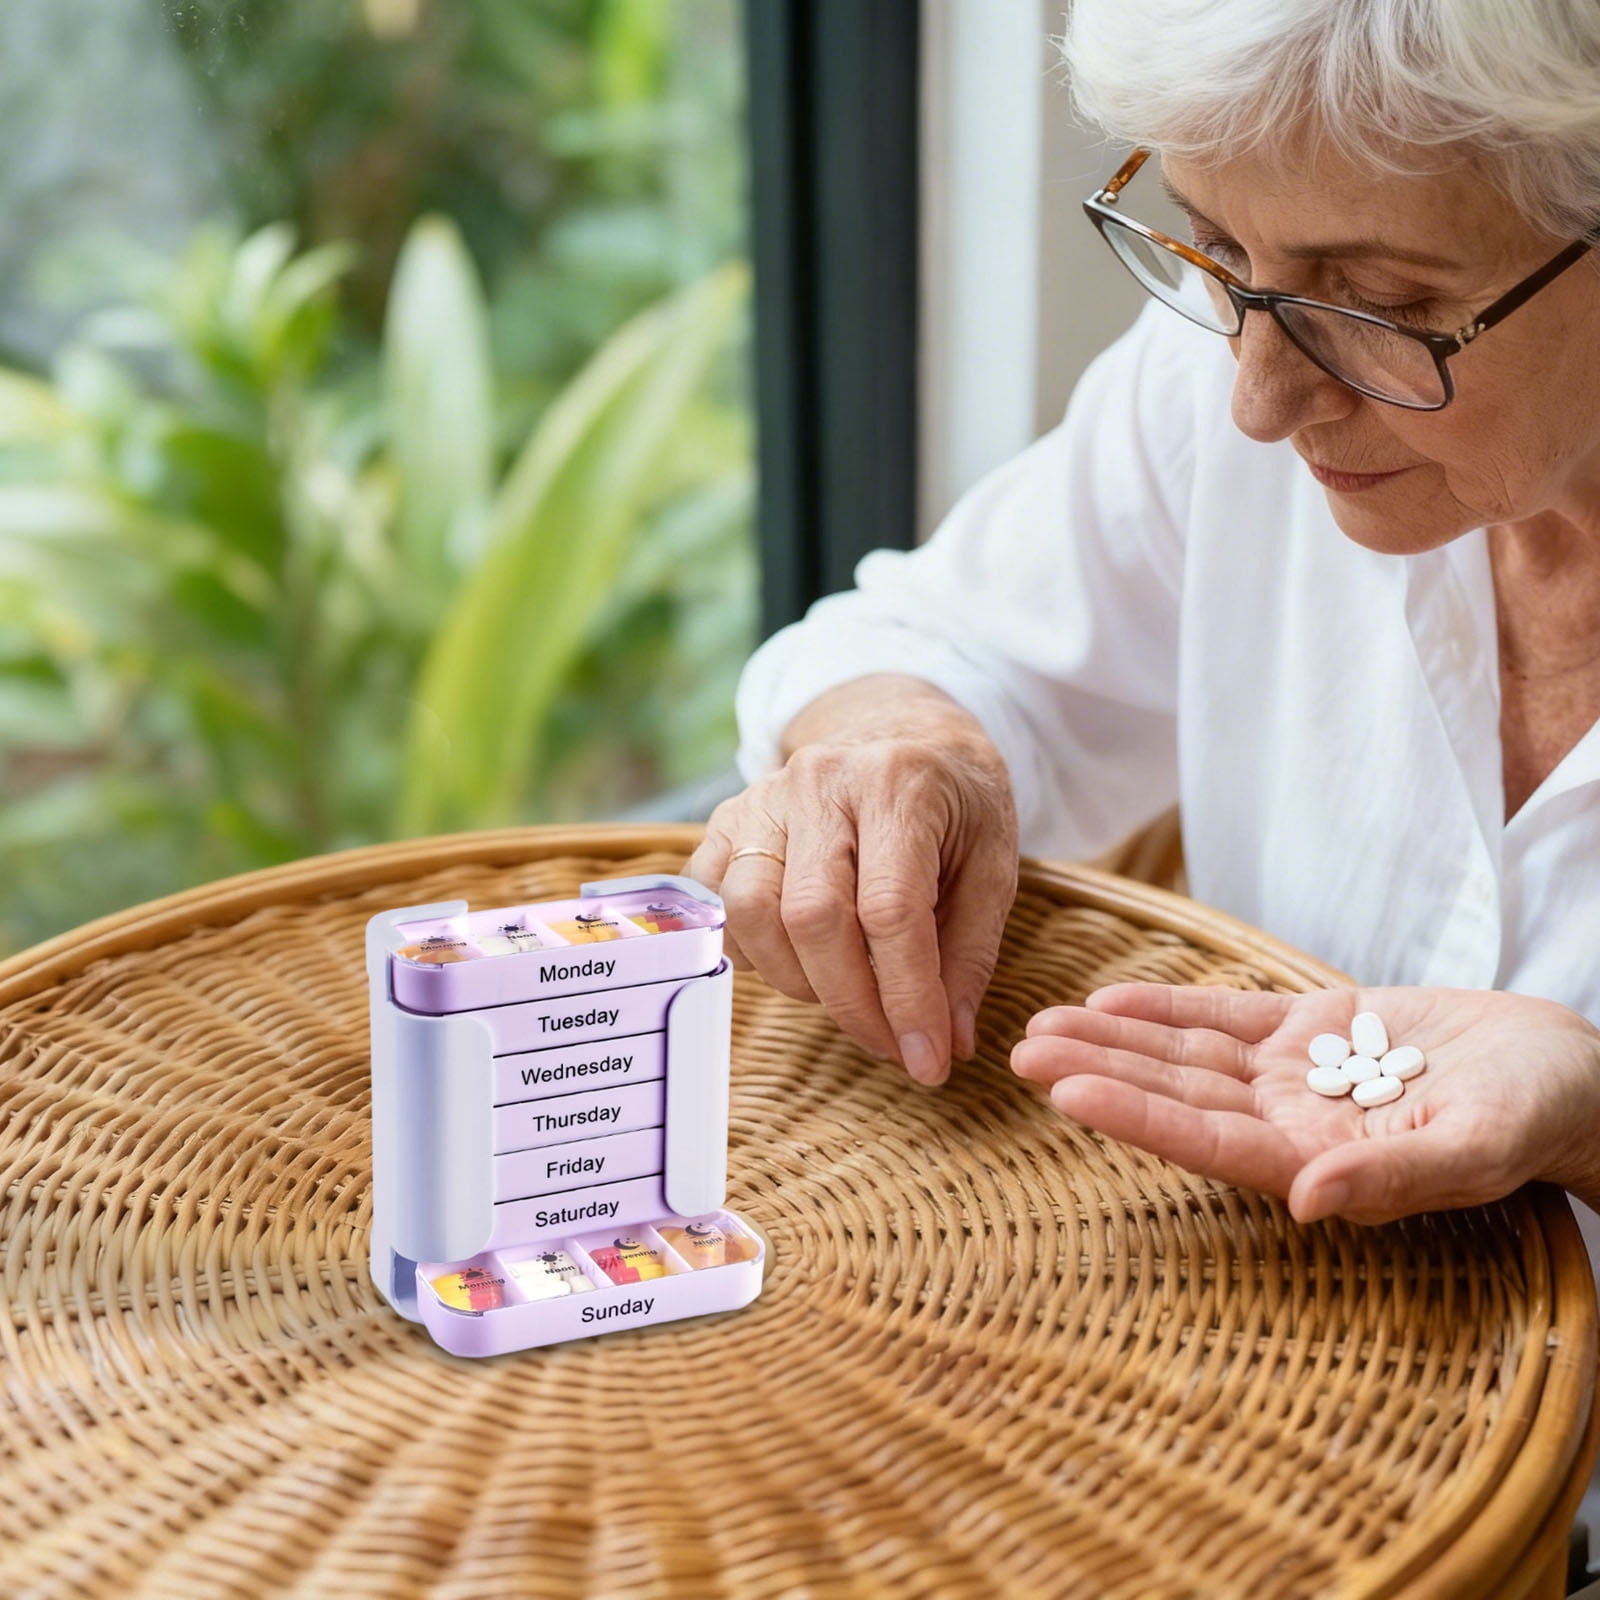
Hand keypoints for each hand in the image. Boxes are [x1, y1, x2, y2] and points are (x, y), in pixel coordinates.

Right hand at [685, 676, 1017, 1084]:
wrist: (901, 733)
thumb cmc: (954, 805)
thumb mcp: (993, 865)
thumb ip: (971, 954)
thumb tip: (948, 1044)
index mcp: (899, 784)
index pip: (890, 910)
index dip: (907, 997)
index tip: (929, 1061)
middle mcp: (820, 782)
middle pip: (812, 917)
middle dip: (852, 1003)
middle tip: (893, 1046)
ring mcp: (762, 798)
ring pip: (751, 913)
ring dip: (798, 981)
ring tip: (848, 993)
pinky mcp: (726, 819)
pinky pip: (716, 904)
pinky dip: (754, 952)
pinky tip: (801, 960)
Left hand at [1010, 982, 1599, 1223]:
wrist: (1566, 1071)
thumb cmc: (1535, 1119)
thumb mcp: (1477, 1149)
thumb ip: (1395, 1181)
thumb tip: (1311, 1206)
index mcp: (1320, 1165)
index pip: (1207, 1143)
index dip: (1135, 1118)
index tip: (1064, 1096)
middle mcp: (1290, 1124)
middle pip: (1175, 1096)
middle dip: (1098, 1074)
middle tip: (1020, 1052)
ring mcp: (1293, 1076)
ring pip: (1185, 1056)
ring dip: (1113, 1040)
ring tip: (1041, 1025)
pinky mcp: (1309, 1027)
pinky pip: (1224, 1015)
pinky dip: (1167, 1006)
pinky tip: (1108, 998)